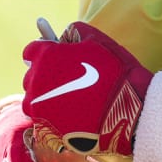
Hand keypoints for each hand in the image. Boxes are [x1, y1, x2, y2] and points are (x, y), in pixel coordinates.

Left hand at [22, 21, 152, 156]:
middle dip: (44, 76)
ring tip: (69, 99)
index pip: (31, 51)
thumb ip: (74, 33)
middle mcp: (36, 82)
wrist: (129, 111)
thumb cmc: (115, 71)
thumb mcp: (96, 40)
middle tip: (66, 79)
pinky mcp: (48, 129)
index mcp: (45, 57)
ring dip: (45, 98)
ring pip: (33, 101)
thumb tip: (64, 37)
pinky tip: (74, 114)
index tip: (54, 57)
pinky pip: (44, 120)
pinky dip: (53, 117)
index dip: (44, 52)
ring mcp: (40, 108)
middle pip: (31, 76)